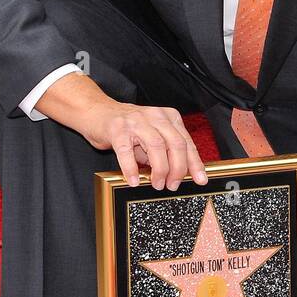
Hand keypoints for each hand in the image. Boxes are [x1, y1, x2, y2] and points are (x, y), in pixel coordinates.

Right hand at [83, 100, 208, 189]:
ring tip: (157, 184)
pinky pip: (127, 151)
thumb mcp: (151, 136)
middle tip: (173, 185)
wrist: (96, 111)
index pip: (187, 142)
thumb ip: (165, 152)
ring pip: (156, 146)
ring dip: (159, 170)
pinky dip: (131, 169)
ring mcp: (136, 121)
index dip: (195, 163)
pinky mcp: (117, 128)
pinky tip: (134, 181)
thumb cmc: (126, 127)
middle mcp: (155, 116)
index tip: (200, 179)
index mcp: (168, 117)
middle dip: (178, 168)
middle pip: (176, 143)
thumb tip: (177, 174)